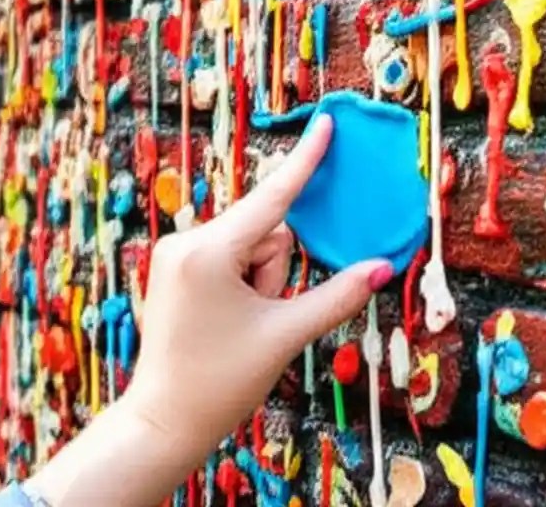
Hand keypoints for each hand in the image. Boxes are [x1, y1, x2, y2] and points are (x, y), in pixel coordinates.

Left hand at [123, 114, 392, 459]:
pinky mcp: (176, 269)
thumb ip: (336, 296)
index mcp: (209, 251)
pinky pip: (230, 258)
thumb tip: (381, 269)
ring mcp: (177, 254)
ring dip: (263, 282)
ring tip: (242, 327)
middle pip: (267, 232)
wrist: (163, 422)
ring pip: (251, 247)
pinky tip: (231, 322)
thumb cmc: (219, 382)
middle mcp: (187, 242)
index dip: (306, 159)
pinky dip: (245, 282)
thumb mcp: (284, 337)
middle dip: (277, 272)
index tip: (326, 123)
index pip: (273, 197)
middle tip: (263, 318)